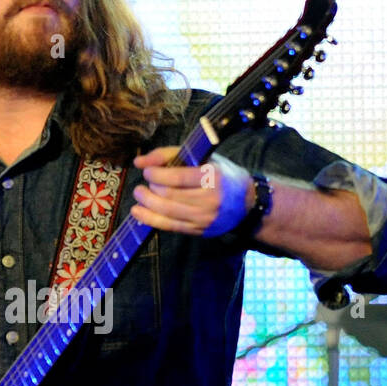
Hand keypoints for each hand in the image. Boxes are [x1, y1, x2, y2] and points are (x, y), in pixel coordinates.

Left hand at [131, 147, 252, 237]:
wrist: (247, 205)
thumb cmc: (222, 175)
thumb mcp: (203, 158)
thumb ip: (170, 155)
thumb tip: (139, 161)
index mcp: (213, 177)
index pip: (178, 178)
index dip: (157, 174)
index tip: (147, 171)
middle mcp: (210, 199)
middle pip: (169, 196)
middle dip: (150, 189)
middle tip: (143, 184)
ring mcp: (204, 218)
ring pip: (167, 212)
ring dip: (147, 203)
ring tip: (139, 195)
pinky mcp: (199, 230)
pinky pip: (169, 226)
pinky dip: (150, 219)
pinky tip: (139, 212)